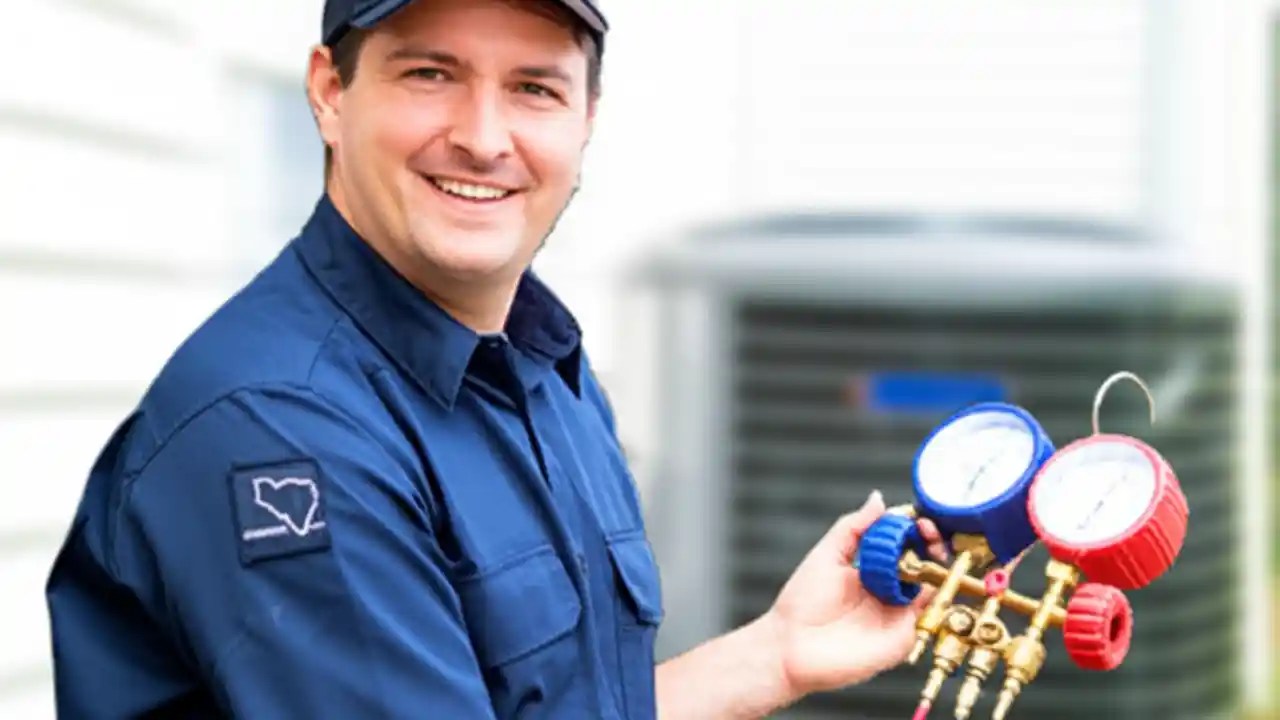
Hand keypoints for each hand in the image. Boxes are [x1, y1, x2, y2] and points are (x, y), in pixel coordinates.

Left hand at [760, 490, 946, 699]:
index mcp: (871, 570)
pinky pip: (930, 615)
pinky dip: (938, 595)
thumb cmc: (802, 603)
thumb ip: (853, 528)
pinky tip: (931, 578)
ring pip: (934, 585)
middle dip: (933, 543)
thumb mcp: (826, 555)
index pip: (904, 544)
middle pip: (924, 562)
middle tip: (929, 534)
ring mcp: (898, 613)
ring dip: (939, 565)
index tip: (919, 520)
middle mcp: (888, 591)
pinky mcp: (903, 636)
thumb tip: (878, 499)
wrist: (792, 646)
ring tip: (933, 549)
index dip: (915, 529)